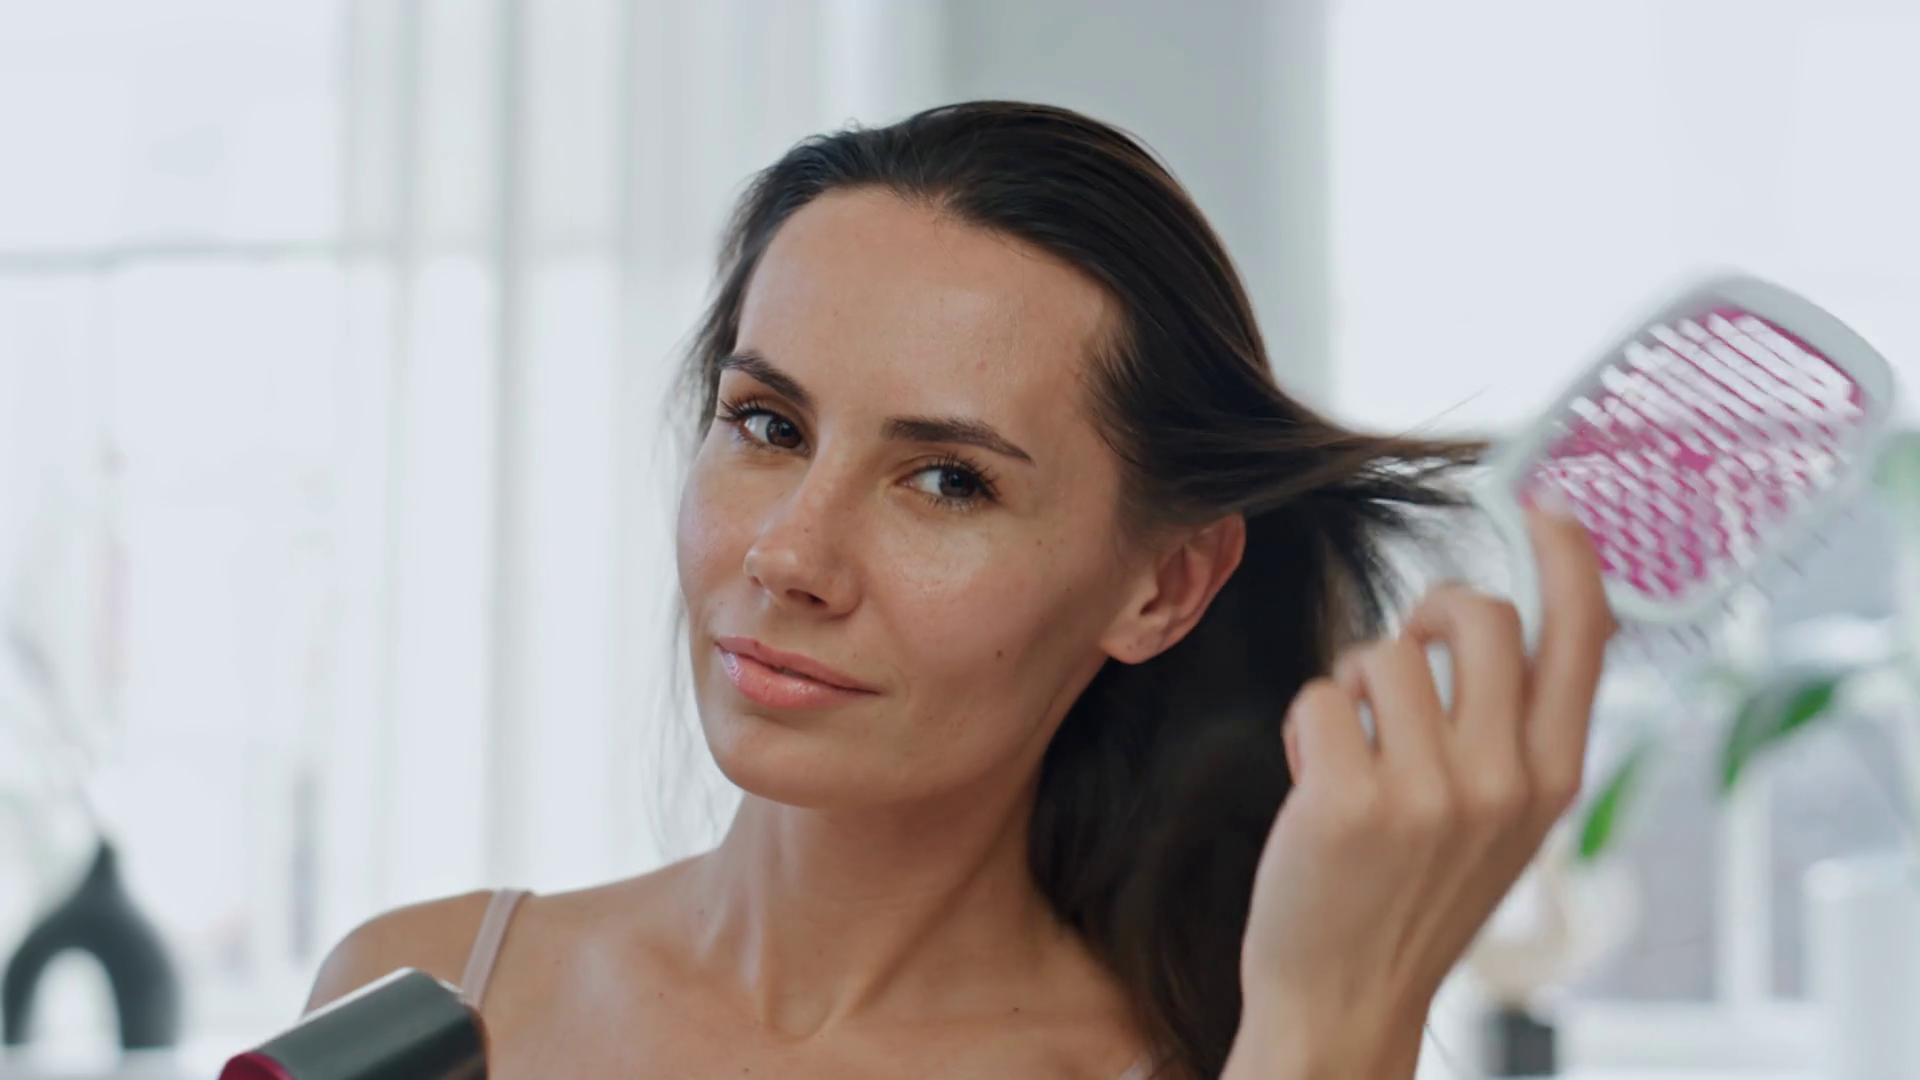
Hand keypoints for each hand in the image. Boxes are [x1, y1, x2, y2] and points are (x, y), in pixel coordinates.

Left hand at [1227, 504, 1614, 1079]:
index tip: (1544, 508)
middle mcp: (1503, 782)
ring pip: (1382, 653)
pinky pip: (1320, 695)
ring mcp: (1427, 792)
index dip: (1568, 560)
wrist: (1345, 998)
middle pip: (1475, 614)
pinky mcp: (1346, 798)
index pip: (1582, 640)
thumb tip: (1483, 619)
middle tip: (1403, 650)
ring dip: (1353, 687)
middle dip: (1427, 612)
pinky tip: (1310, 779)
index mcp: (1553, 781)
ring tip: (1351, 752)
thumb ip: (1510, 731)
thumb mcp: (1500, 823)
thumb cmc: (1412, 897)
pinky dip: (1304, 725)